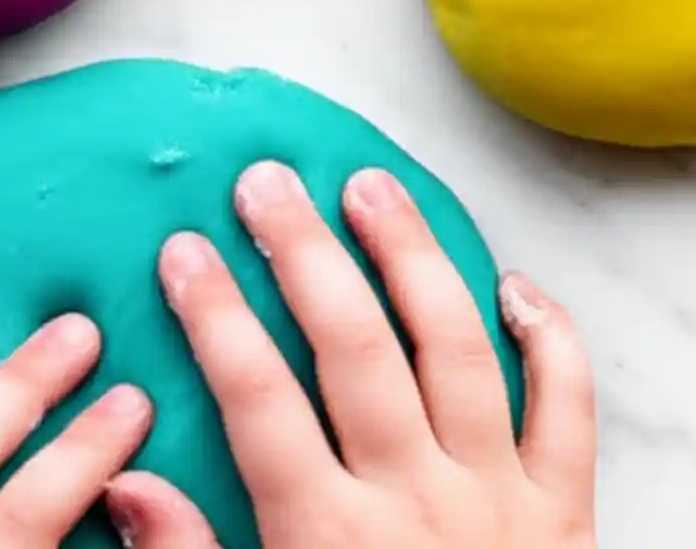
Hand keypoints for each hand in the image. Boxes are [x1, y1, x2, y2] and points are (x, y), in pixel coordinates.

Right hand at [125, 162, 597, 547]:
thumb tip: (125, 481)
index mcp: (330, 537)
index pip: (258, 398)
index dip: (216, 316)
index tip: (186, 251)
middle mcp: (417, 498)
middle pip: (356, 348)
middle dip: (306, 254)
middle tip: (268, 183)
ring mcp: (501, 495)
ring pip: (458, 347)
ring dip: (413, 259)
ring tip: (373, 188)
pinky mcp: (567, 508)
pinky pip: (570, 403)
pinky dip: (551, 338)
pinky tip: (514, 284)